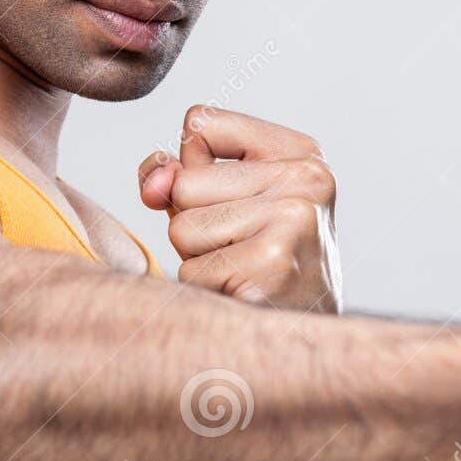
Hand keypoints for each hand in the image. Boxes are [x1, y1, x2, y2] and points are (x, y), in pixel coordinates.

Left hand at [139, 106, 341, 312]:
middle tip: (243, 249)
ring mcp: (293, 218)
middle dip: (195, 224)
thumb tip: (154, 186)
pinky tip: (245, 294)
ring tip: (244, 271)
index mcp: (301, 152)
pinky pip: (191, 270)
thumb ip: (175, 175)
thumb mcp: (221, 202)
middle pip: (185, 182)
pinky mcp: (272, 263)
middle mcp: (306, 178)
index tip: (235, 202)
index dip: (193, 169)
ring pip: (182, 228)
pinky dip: (206, 290)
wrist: (304, 336)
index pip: (201, 124)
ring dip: (199, 260)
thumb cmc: (259, 264)